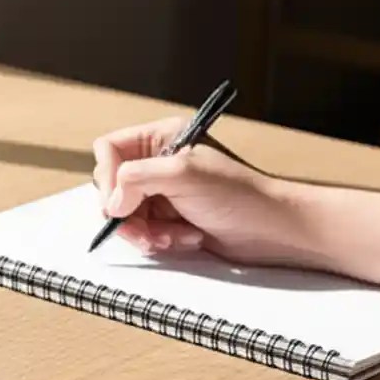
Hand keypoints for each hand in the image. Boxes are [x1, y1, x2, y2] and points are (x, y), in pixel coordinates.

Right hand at [92, 117, 301, 264]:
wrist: (273, 229)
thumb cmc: (237, 195)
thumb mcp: (183, 174)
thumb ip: (137, 178)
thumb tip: (112, 203)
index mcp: (162, 139)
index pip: (110, 150)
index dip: (107, 177)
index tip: (117, 204)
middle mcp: (159, 162)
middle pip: (113, 186)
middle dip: (126, 213)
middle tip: (143, 231)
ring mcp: (164, 192)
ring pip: (125, 214)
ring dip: (143, 232)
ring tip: (168, 239)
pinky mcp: (171, 218)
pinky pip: (143, 231)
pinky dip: (157, 240)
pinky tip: (183, 240)